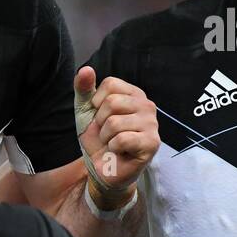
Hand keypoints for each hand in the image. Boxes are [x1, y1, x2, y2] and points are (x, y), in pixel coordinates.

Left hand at [74, 66, 159, 195]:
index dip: (96, 103)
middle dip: (100, 122)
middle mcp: (147, 105)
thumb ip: (84, 89)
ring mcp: (152, 124)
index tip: (100, 117)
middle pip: (112, 102)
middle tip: (107, 134)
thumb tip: (85, 69)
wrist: (103, 167)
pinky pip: (121, 139)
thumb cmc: (98, 138)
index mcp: (134, 94)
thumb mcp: (85, 111)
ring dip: (106, 137)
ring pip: (114, 122)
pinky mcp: (152, 143)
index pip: (110, 84)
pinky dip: (113, 148)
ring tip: (113, 143)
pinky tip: (120, 151)